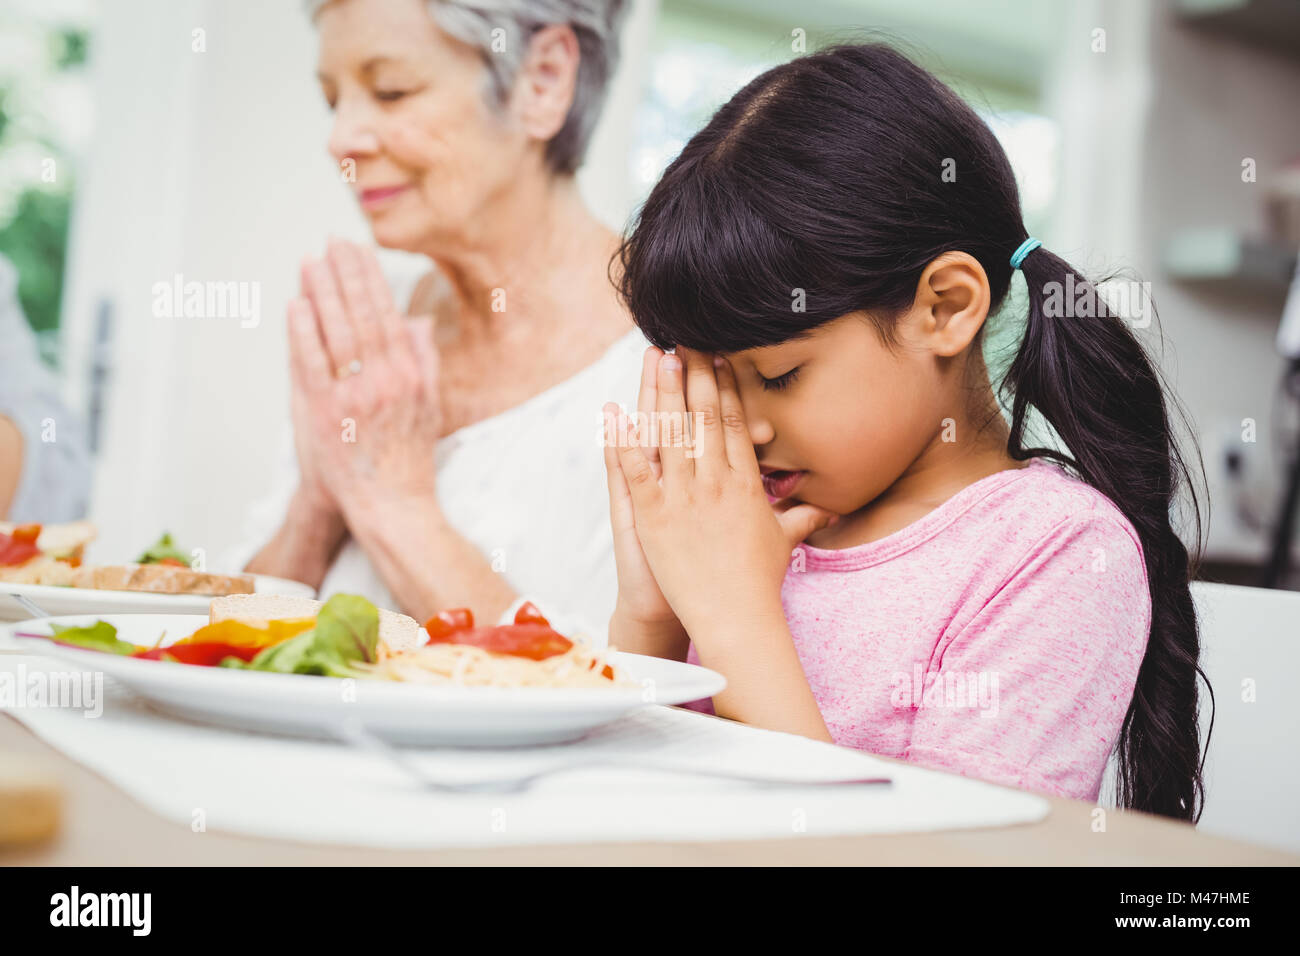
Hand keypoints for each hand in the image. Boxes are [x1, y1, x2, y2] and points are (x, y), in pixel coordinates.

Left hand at [288, 238, 441, 514]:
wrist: (392, 504)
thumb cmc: (410, 458)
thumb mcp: (429, 406)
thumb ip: (424, 362)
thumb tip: (419, 323)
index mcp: (409, 375)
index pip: (388, 314)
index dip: (371, 279)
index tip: (358, 251)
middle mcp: (385, 380)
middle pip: (362, 315)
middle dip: (346, 274)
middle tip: (332, 242)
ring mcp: (355, 396)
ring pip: (337, 332)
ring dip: (322, 293)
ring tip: (311, 261)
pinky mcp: (327, 414)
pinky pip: (312, 365)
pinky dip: (304, 333)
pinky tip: (296, 306)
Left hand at [606, 346, 837, 640]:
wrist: (735, 619)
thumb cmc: (758, 585)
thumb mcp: (783, 544)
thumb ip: (801, 518)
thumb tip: (827, 507)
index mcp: (744, 484)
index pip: (735, 424)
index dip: (726, 388)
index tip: (720, 358)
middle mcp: (716, 483)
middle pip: (704, 417)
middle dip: (695, 375)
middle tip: (685, 340)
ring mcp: (684, 498)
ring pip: (671, 433)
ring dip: (662, 392)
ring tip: (657, 358)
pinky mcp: (654, 517)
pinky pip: (636, 470)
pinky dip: (622, 440)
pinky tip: (613, 413)